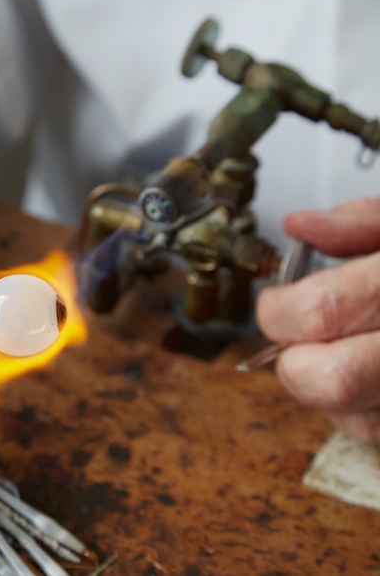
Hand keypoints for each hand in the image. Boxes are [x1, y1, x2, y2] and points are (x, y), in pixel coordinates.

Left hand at [257, 198, 379, 441]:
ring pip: (363, 425)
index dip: (279, 311)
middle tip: (300, 342)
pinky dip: (374, 415)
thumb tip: (303, 226)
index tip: (277, 304)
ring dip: (334, 398)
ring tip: (353, 360)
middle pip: (332, 381)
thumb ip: (363, 222)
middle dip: (296, 363)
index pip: (320, 312)